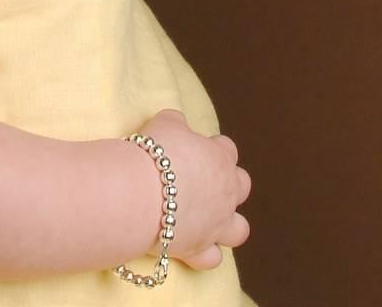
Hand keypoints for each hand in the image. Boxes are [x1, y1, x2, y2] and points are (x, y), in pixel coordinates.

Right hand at [136, 109, 251, 270]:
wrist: (140, 192)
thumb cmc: (154, 154)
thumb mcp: (164, 125)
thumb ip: (175, 123)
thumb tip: (177, 122)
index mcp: (220, 159)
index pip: (227, 150)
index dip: (212, 151)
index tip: (193, 153)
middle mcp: (226, 192)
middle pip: (242, 187)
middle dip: (228, 186)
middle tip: (201, 186)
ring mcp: (216, 223)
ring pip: (239, 229)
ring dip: (227, 226)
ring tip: (207, 223)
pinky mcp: (199, 248)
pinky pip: (212, 259)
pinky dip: (204, 256)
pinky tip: (190, 249)